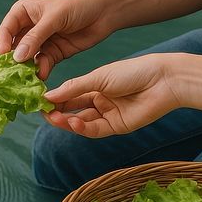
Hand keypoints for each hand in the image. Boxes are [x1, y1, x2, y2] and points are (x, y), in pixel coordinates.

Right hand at [0, 0, 112, 78]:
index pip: (6, 30)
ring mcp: (42, 41)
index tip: (5, 58)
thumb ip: (35, 37)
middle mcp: (30, 27)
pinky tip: (42, 76)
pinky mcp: (55, 52)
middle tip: (12, 75)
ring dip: (28, 68)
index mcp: (24, 12)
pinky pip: (43, 64)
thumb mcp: (54, 17)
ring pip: (29, 58)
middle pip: (15, 47)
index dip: (3, 44)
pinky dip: (42, 70)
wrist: (106, 10)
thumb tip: (16, 57)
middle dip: (14, 61)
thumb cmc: (78, 3)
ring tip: (27, 79)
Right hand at [43, 53, 182, 136]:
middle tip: (44, 113)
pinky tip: (73, 122)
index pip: (69, 95)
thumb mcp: (98, 77)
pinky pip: (95, 130)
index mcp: (95, 86)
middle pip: (73, 110)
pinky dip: (82, 127)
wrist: (162, 80)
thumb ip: (73, 88)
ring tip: (55, 118)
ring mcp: (108, 115)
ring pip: (82, 122)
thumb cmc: (132, 72)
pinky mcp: (117, 126)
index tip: (39, 100)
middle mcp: (100, 101)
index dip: (55, 99)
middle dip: (58, 112)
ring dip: (67, 121)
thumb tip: (48, 95)